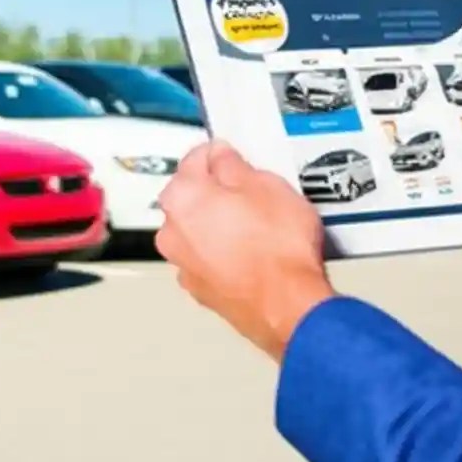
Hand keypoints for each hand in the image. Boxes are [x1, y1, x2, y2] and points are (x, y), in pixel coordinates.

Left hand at [156, 141, 334, 360]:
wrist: (289, 307)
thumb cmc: (278, 247)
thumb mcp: (266, 185)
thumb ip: (233, 165)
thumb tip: (221, 157)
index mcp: (182, 197)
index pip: (194, 159)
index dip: (220, 155)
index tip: (235, 157)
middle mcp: (172, 231)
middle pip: (192, 197)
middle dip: (217, 192)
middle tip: (253, 193)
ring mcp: (183, 264)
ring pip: (198, 230)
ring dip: (218, 224)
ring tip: (257, 227)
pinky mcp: (200, 290)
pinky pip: (208, 258)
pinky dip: (223, 253)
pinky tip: (253, 254)